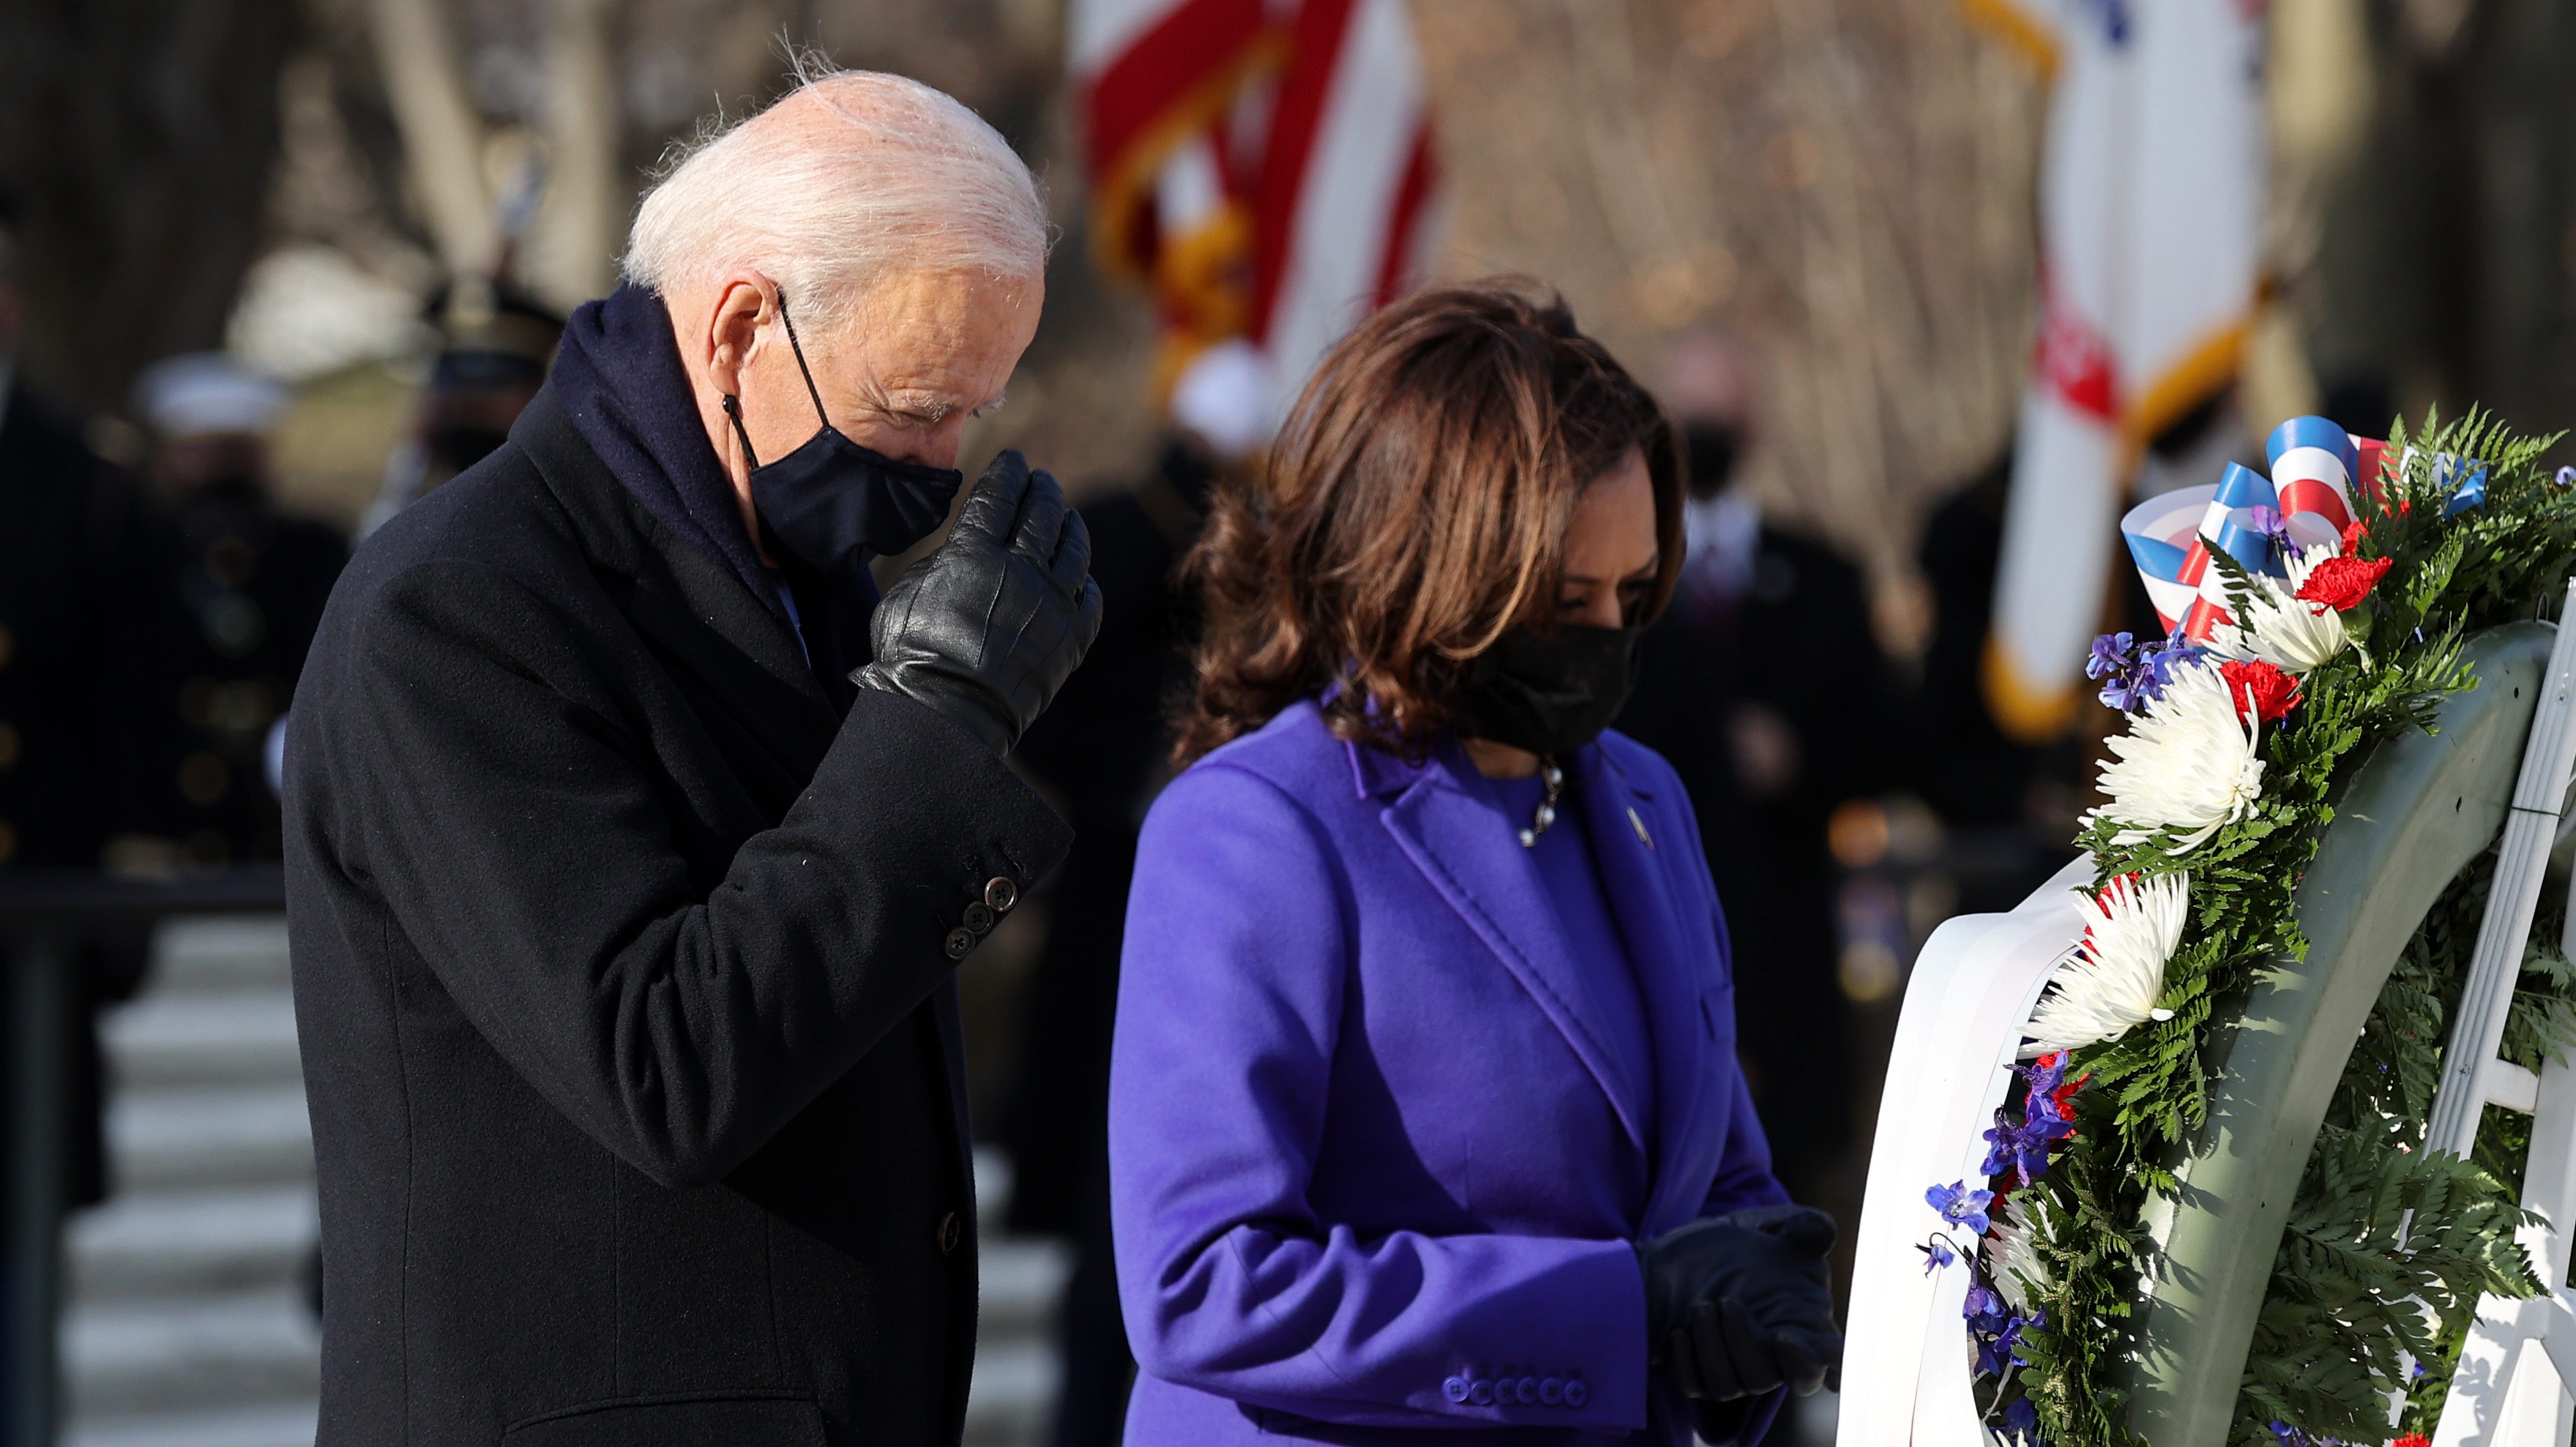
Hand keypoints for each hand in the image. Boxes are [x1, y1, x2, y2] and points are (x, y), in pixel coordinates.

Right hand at [853, 451, 1102, 755]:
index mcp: (974, 554)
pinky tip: (1080, 575)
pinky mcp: (1072, 637)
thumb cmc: (913, 655)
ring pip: (1073, 549)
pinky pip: (1090, 597)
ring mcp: (1053, 604)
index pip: (999, 497)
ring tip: (1068, 516)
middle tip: (1042, 481)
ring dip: (1071, 526)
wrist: (949, 714)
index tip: (1013, 461)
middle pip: (1042, 514)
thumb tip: (966, 548)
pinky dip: (1085, 580)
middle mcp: (1021, 570)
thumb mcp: (908, 594)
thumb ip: (943, 563)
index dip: (1008, 474)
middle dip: (1043, 491)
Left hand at [1637, 1205, 1840, 1402]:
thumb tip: (1823, 1230)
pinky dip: (1686, 1358)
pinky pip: (1697, 1385)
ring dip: (1712, 1340)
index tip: (1787, 1340)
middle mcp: (1773, 1355)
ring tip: (1700, 1304)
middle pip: (1772, 1378)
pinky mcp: (1701, 1379)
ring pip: (1733, 1384)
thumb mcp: (1760, 1227)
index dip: (1822, 1362)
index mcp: (1801, 1323)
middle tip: (1728, 1303)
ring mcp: (1737, 1372)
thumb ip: (1798, 1226)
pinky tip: (1679, 1330)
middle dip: (1750, 1345)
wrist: (1667, 1262)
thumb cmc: (1723, 1248)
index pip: (1828, 1357)